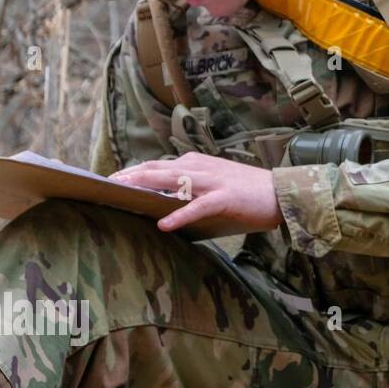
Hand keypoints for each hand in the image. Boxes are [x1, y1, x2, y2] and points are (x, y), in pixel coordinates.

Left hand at [109, 152, 282, 233]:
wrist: (282, 193)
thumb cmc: (250, 193)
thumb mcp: (216, 184)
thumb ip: (192, 188)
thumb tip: (165, 202)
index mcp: (198, 163)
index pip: (159, 165)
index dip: (134, 171)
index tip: (113, 179)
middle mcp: (202, 167)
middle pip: (159, 168)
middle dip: (131, 175)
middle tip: (106, 183)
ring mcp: (213, 181)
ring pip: (173, 180)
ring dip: (146, 184)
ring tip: (123, 192)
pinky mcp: (225, 197)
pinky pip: (198, 206)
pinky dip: (180, 213)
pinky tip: (164, 223)